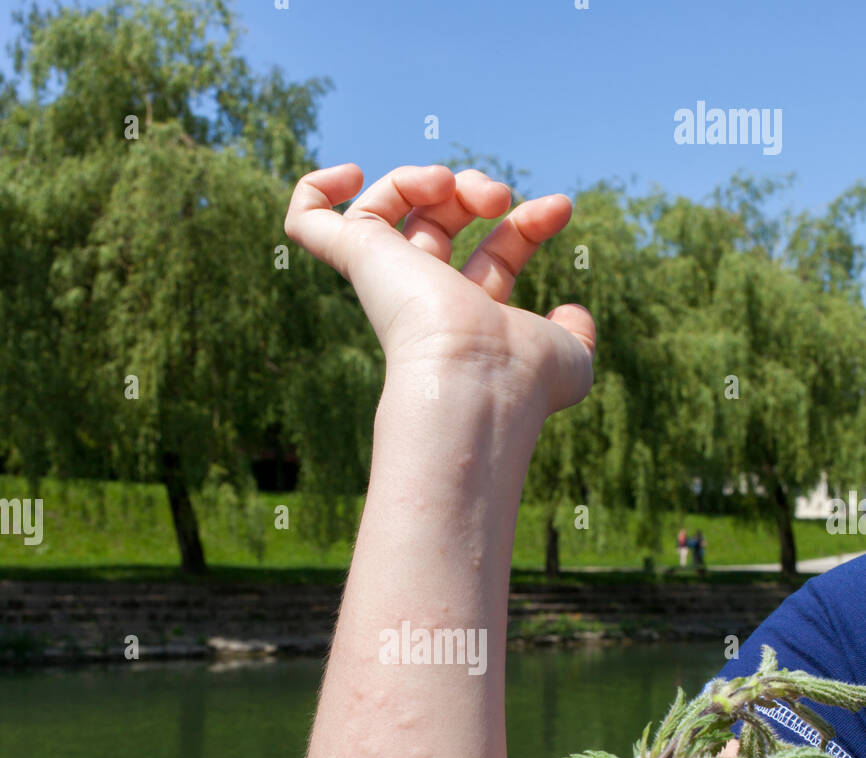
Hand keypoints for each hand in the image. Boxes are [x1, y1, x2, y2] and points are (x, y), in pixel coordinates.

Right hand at [284, 162, 594, 417]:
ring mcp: (387, 278)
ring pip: (386, 208)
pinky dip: (316, 189)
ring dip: (423, 175)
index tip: (560, 208)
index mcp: (470, 319)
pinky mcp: (358, 259)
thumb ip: (576, 335)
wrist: (479, 380)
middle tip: (499, 197)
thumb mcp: (570, 358)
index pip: (494, 256)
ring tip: (453, 184)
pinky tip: (348, 173)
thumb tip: (570, 312)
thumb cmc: (523, 380)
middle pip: (440, 222)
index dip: (528, 224)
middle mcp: (424, 300)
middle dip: (476, 190)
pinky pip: (308, 221)